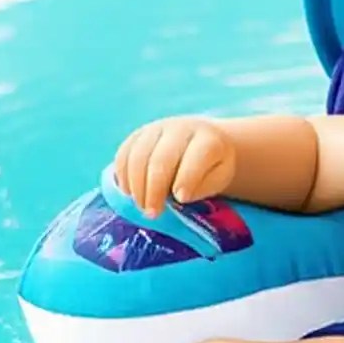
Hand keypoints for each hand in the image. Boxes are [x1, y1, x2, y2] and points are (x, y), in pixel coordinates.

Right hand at [113, 117, 236, 217]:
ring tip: (143, 206)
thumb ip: (203, 186)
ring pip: (138, 157)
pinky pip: (124, 154)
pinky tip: (130, 193)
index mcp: (207, 138)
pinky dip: (123, 176)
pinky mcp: (138, 134)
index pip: (195, 158)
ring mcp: (156, 129)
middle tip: (153, 214)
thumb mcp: (219, 177)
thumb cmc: (214, 165)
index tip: (180, 200)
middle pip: (161, 159)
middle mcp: (180, 129)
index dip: (186, 180)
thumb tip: (177, 196)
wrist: (206, 139)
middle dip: (155, 190)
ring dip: (137, 186)